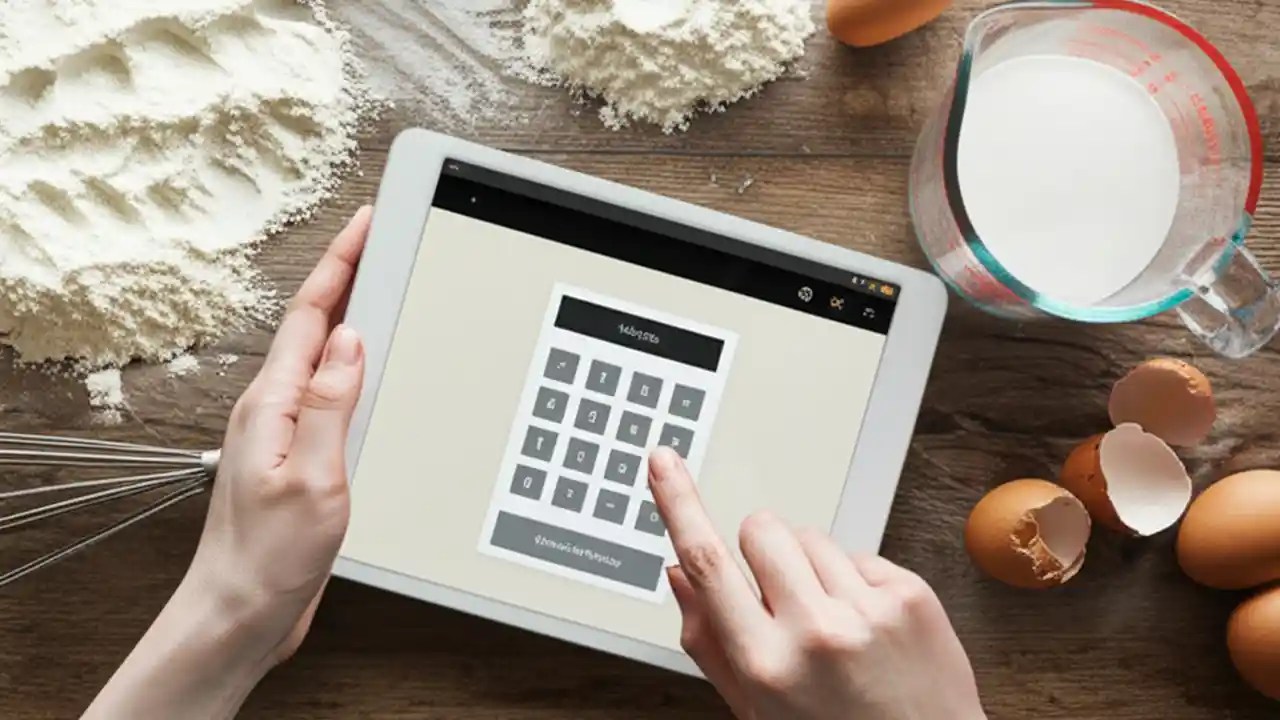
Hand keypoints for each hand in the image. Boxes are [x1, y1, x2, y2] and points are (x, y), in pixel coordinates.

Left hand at [84, 207, 372, 718]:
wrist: (242, 610)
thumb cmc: (268, 556)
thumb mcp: (312, 478)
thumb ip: (329, 404)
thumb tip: (352, 340)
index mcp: (272, 403)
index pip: (312, 315)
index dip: (340, 263)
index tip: (364, 222)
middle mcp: (274, 408)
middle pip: (316, 325)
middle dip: (348, 275)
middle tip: (380, 238)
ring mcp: (284, 431)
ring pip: (323, 357)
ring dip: (351, 317)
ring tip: (381, 285)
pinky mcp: (298, 455)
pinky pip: (328, 392)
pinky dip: (353, 365)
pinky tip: (369, 368)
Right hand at [648, 448, 985, 719]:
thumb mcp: (755, 709)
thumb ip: (709, 641)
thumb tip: (677, 573)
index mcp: (765, 666)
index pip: (708, 563)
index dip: (679, 504)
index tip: (664, 462)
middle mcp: (815, 634)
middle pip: (762, 529)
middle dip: (762, 549)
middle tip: (780, 595)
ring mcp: (868, 612)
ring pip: (811, 535)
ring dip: (812, 567)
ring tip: (833, 622)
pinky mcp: (911, 596)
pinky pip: (860, 553)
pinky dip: (857, 582)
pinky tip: (867, 626)